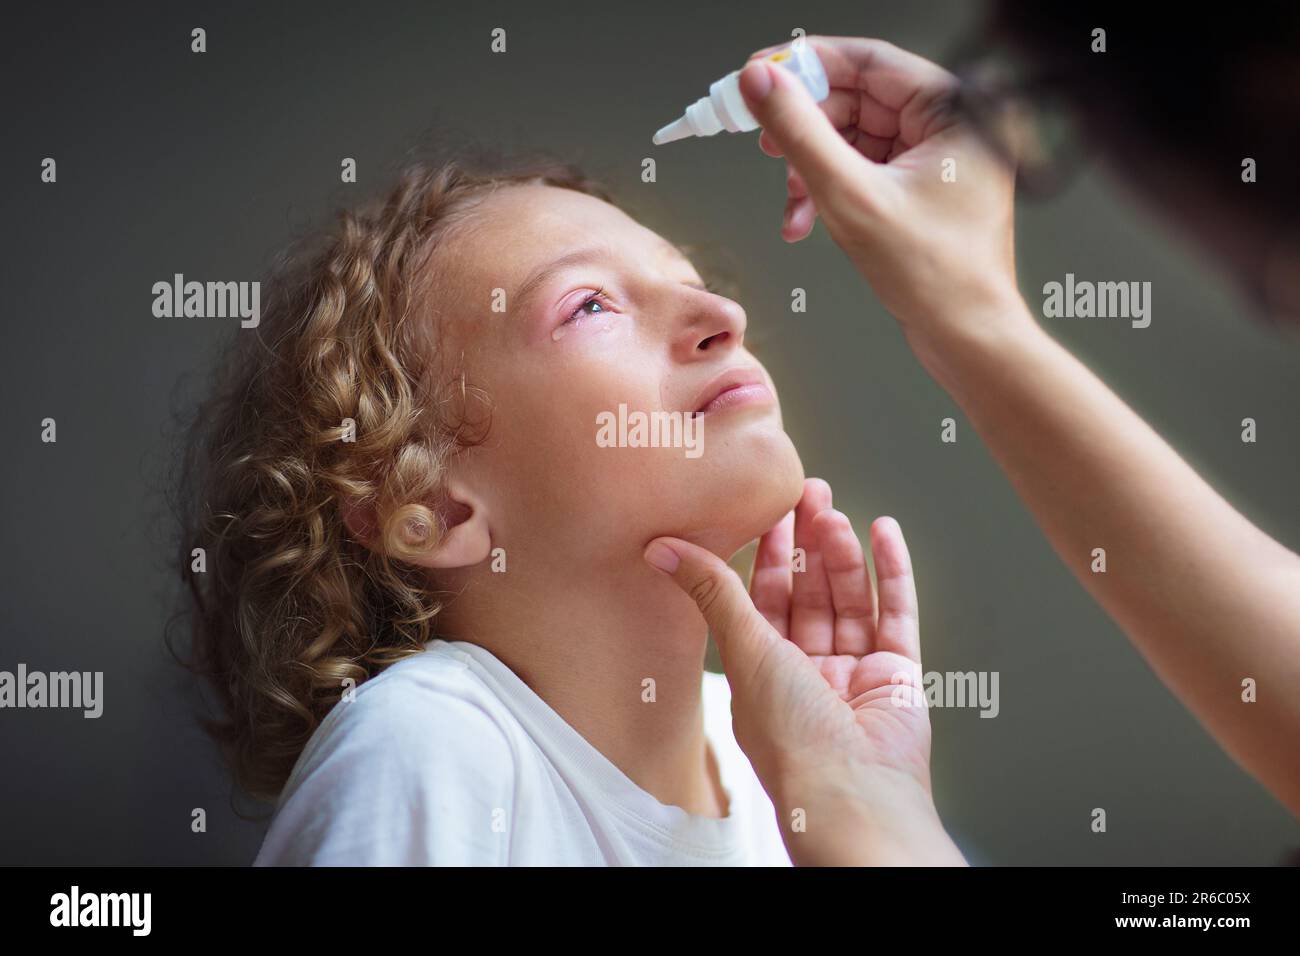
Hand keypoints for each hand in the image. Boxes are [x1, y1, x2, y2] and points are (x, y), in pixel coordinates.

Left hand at [643, 478, 964, 864]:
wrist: (852, 792)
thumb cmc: (789, 736)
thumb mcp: (743, 650)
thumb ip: (711, 591)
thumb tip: (658, 547)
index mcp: (762, 671)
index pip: (763, 597)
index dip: (765, 551)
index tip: (768, 507)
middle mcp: (807, 671)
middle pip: (808, 592)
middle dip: (807, 541)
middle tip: (808, 491)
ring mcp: (855, 672)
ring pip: (849, 598)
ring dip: (843, 553)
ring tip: (835, 512)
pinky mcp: (898, 675)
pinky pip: (896, 613)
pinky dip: (892, 571)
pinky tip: (884, 530)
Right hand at [738, 36, 1030, 364]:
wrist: (965, 336)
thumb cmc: (937, 276)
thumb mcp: (850, 196)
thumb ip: (800, 133)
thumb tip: (761, 84)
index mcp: (959, 108)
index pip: (870, 61)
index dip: (807, 65)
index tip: (760, 76)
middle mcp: (955, 123)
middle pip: (857, 99)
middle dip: (806, 130)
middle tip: (766, 143)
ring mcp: (938, 156)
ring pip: (853, 137)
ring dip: (811, 169)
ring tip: (793, 202)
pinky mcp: (922, 186)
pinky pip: (863, 168)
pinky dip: (829, 190)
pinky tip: (806, 219)